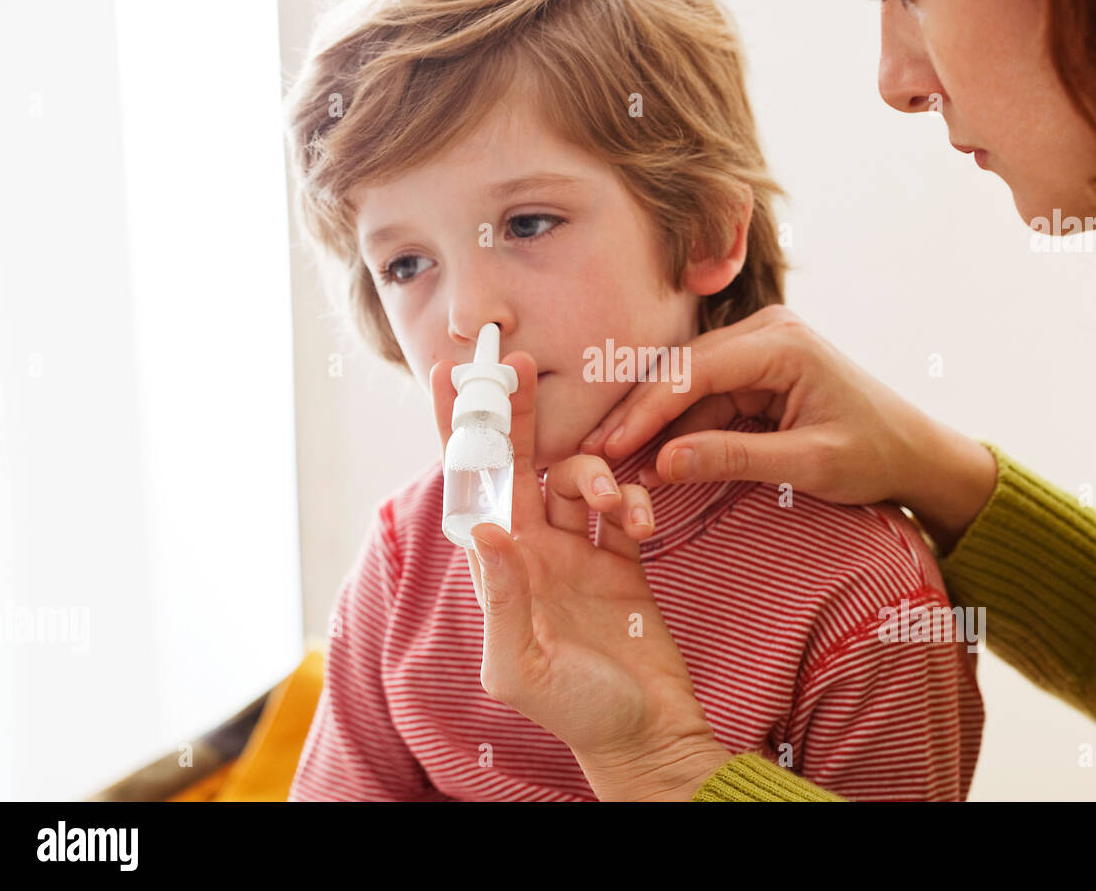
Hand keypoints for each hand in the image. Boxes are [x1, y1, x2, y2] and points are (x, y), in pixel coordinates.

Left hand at [430, 351, 732, 799]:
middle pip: (519, 464)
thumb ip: (501, 598)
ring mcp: (576, 552)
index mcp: (499, 570)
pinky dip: (632, 499)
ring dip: (594, 474)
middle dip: (516, 414)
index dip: (458, 433)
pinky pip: (622, 503)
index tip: (449, 377)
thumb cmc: (577, 710)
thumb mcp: (520, 666)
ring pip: (577, 478)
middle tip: (519, 364)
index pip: (471, 488)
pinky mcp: (619, 558)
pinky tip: (640, 523)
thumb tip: (484, 528)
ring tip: (613, 505)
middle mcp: (531, 552)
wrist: (646, 731)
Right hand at [578, 304, 996, 554]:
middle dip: (639, 415)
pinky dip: (679, 428)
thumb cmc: (875, 455)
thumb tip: (663, 464)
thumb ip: (735, 459)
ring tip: (610, 460)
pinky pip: (705, 398)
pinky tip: (649, 455)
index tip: (611, 446)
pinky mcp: (757, 371)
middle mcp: (767, 332)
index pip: (697, 371)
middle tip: (592, 453)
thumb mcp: (808, 464)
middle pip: (683, 371)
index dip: (648, 410)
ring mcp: (760, 348)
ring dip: (653, 423)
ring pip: (688, 385)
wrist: (915, 453)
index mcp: (784, 343)